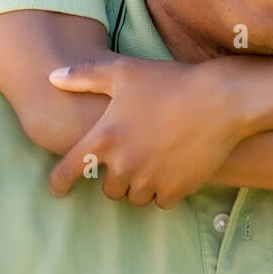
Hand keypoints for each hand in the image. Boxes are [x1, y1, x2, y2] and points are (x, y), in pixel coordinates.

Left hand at [45, 57, 241, 208]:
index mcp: (104, 138)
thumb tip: (52, 77)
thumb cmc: (169, 81)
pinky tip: (171, 170)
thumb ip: (84, 76)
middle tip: (129, 159)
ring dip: (139, 186)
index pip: (69, 171)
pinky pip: (161, 202)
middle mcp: (123, 165)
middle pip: (108, 189)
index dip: (59, 182)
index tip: (57, 189)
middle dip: (115, 178)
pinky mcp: (176, 189)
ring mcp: (150, 180)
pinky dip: (163, 191)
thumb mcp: (123, 72)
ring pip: (135, 197)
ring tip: (152, 163)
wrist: (220, 100)